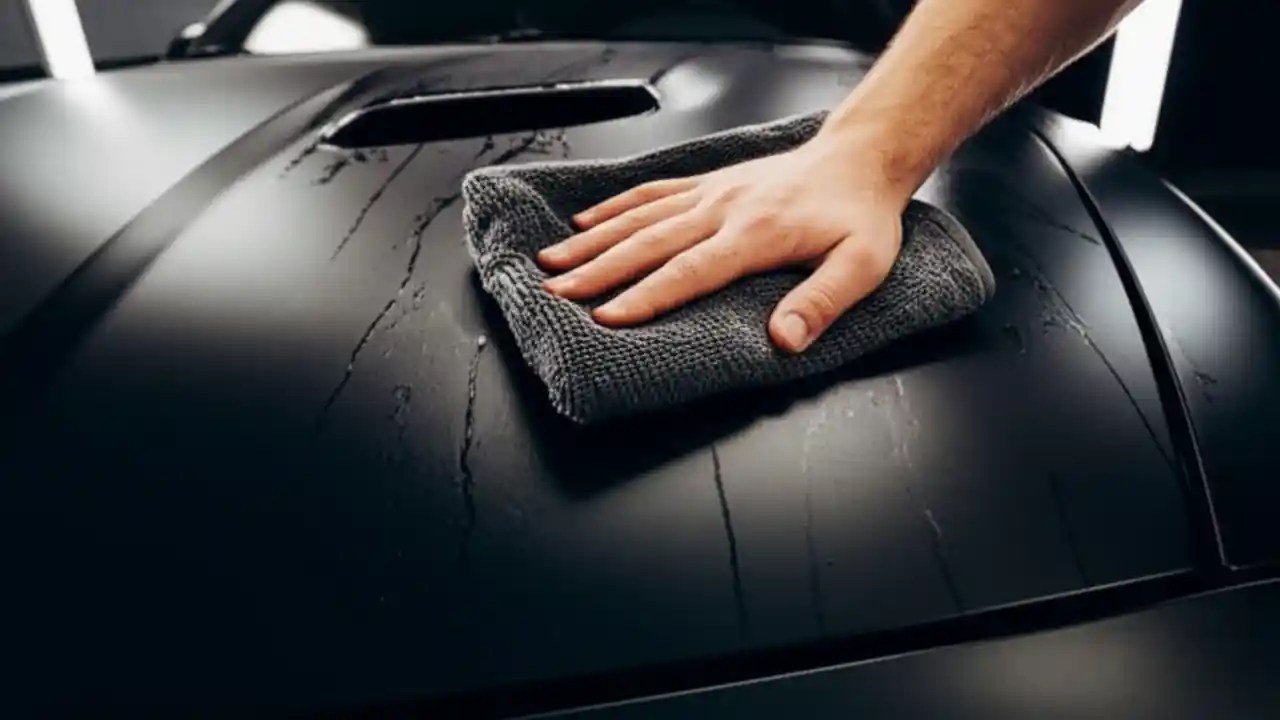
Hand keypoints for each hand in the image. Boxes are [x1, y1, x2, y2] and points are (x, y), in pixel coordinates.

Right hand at [537, 133, 909, 352]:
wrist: (860, 158)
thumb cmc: (860, 216)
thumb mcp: (861, 266)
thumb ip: (822, 302)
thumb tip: (784, 339)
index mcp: (754, 234)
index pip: (689, 271)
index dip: (645, 296)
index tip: (606, 317)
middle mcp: (722, 210)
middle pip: (648, 243)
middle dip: (597, 271)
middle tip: (556, 294)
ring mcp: (710, 193)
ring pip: (639, 217)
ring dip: (592, 242)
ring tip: (551, 263)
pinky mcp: (708, 183)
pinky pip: (652, 192)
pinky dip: (615, 207)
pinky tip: (585, 222)